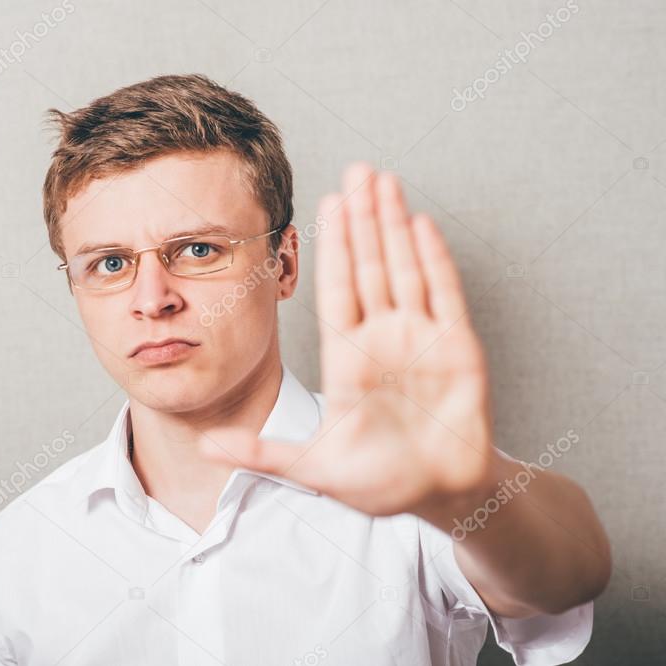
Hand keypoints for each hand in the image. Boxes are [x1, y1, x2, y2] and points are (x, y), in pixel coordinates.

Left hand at [199, 163, 496, 519]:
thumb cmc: (380, 483)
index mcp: (349, 358)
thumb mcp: (315, 470)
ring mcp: (422, 339)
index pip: (338, 290)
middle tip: (357, 169)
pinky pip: (446, 295)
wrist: (441, 496)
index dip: (335, 248)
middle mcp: (384, 338)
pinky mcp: (459, 348)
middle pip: (372, 266)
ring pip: (407, 268)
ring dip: (396, 225)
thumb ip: (263, 455)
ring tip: (385, 180)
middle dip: (364, 219)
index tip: (325, 204)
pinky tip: (420, 224)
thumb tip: (206, 448)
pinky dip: (435, 260)